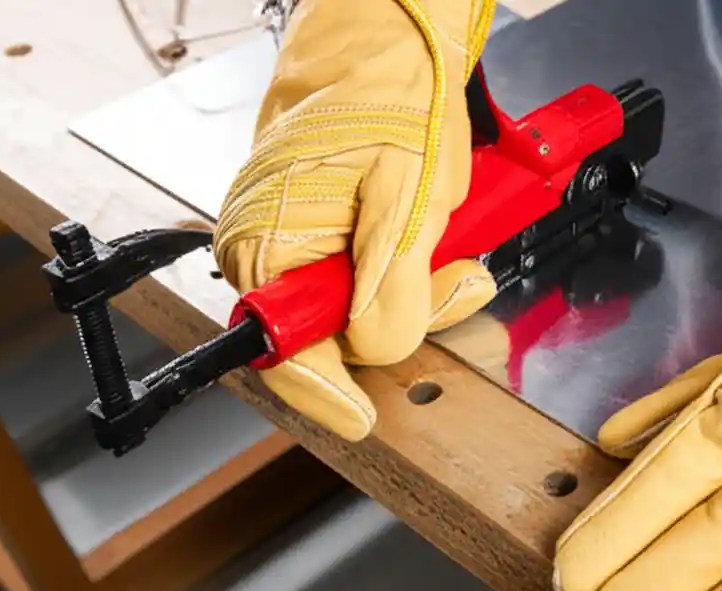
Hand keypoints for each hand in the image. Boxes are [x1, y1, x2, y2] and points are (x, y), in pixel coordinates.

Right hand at [214, 0, 497, 439]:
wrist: (393, 32)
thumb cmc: (388, 91)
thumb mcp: (406, 192)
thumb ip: (390, 281)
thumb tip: (378, 347)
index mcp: (267, 242)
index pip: (283, 348)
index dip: (325, 389)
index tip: (362, 419)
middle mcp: (272, 245)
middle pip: (330, 333)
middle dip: (398, 321)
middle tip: (454, 285)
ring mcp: (300, 236)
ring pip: (357, 306)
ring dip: (414, 292)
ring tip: (454, 255)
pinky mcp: (330, 226)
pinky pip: (367, 273)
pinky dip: (410, 270)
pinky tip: (436, 241)